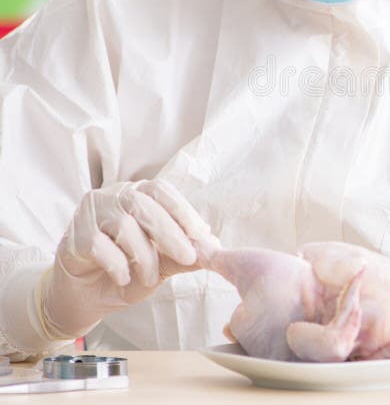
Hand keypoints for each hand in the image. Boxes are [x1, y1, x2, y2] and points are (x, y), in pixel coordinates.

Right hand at [38, 179, 212, 339]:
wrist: (88, 298)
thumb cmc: (129, 271)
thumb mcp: (162, 264)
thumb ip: (183, 254)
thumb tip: (214, 247)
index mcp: (138, 194)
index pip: (162, 192)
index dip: (183, 211)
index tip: (203, 234)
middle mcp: (114, 196)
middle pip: (145, 205)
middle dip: (171, 234)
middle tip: (188, 257)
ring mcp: (91, 213)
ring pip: (124, 225)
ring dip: (143, 256)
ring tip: (151, 279)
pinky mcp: (74, 236)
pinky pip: (98, 245)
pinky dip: (117, 265)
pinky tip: (124, 278)